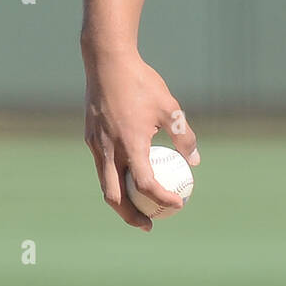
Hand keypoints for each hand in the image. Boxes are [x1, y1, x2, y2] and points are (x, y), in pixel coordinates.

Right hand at [83, 49, 199, 231]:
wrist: (107, 62)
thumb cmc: (141, 83)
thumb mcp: (170, 107)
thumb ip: (183, 136)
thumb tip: (194, 161)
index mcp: (130, 143)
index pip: (146, 183)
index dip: (162, 199)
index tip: (177, 205)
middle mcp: (109, 149)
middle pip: (115, 197)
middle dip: (131, 216)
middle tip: (149, 224)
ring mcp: (96, 144)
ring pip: (104, 183)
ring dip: (120, 200)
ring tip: (138, 208)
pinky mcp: (90, 137)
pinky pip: (101, 165)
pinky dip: (113, 178)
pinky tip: (127, 175)